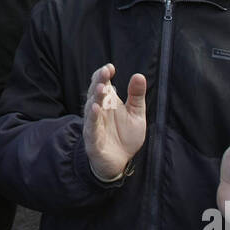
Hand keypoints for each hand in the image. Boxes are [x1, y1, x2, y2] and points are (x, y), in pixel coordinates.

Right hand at [82, 64, 147, 179]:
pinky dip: (93, 119)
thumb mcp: (136, 113)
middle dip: (99, 82)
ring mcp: (94, 125)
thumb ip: (136, 96)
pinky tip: (96, 109)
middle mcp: (98, 111)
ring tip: (102, 89)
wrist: (121, 161)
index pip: (101, 84)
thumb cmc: (125, 136)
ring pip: (91, 109)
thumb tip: (139, 75)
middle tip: (105, 73)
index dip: (103, 75)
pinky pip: (91, 128)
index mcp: (107, 102)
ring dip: (96, 98)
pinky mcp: (93, 140)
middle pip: (95, 93)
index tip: (110, 67)